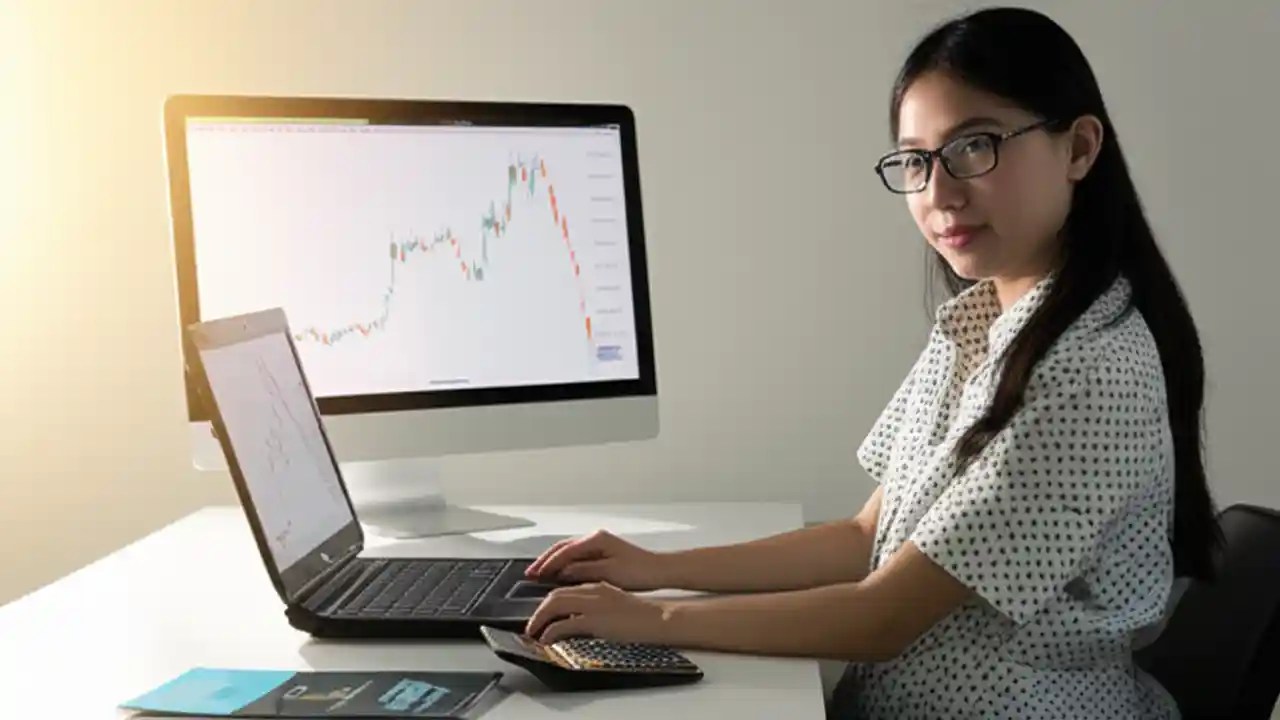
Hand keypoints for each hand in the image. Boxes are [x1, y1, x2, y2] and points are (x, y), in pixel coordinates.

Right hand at [524, 529, 668, 590]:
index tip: (535, 574)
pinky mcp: (603, 553)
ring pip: (569, 552)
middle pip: (563, 548)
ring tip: (540, 574)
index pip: (565, 551)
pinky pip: (577, 557)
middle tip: (530, 573)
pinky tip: (559, 574)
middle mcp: (595, 538)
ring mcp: (599, 544)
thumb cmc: (638, 571)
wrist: (659, 571)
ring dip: (554, 562)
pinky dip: (565, 564)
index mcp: (596, 539)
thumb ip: (582, 571)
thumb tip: (561, 572)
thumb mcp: (607, 573)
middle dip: (546, 560)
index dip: (548, 563)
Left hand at [525, 582, 670, 644]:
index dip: (549, 602)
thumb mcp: (615, 605)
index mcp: (597, 587)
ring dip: (540, 619)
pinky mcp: (594, 619)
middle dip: (539, 610)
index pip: (566, 590)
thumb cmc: (642, 616)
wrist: (658, 619)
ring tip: (534, 633)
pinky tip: (547, 640)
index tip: (542, 615)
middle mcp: (592, 591)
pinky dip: (551, 632)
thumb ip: (596, 608)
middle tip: (532, 625)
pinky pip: (563, 624)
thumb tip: (578, 621)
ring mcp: (592, 604)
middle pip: (555, 595)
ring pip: (555, 604)